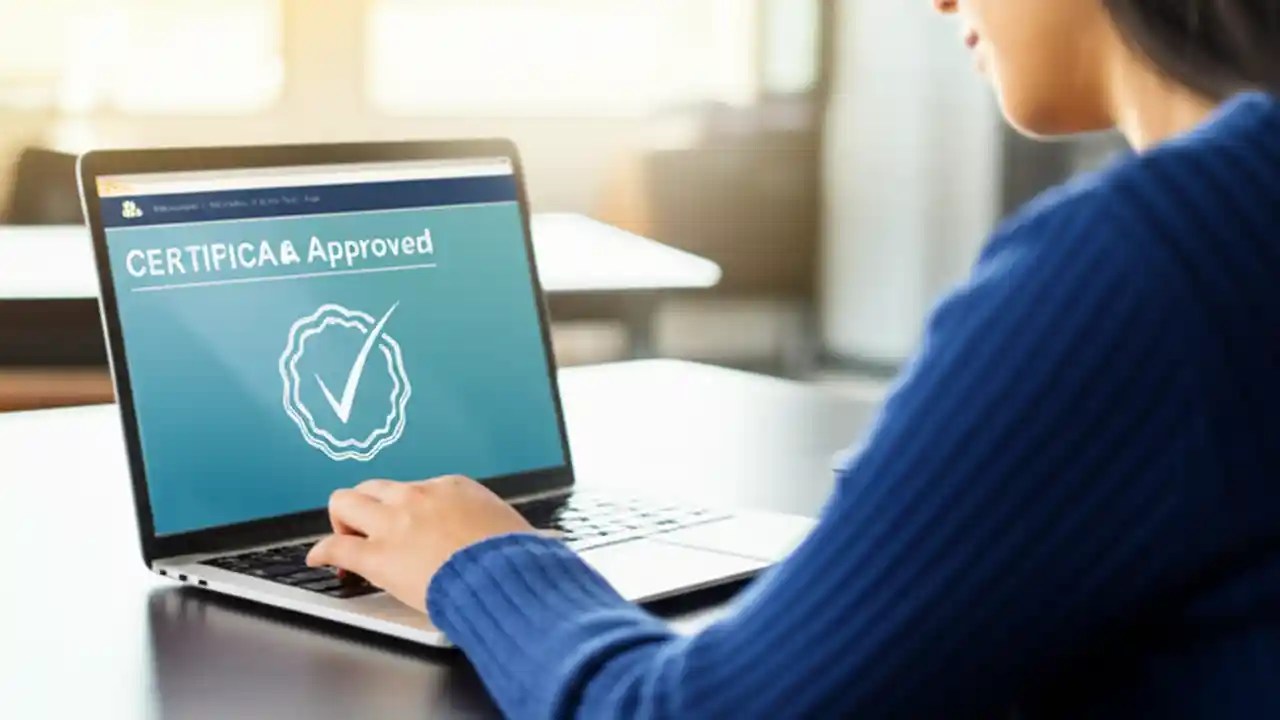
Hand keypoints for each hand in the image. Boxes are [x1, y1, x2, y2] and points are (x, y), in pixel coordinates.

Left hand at [306, 475, 536, 610]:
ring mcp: (395, 524)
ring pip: (346, 502)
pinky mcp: (378, 556)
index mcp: (452, 488)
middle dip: (368, 506)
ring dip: (342, 518)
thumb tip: (533, 541)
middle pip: (375, 487)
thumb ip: (503, 531)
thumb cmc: (515, 559)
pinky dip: (322, 551)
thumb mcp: (514, 530)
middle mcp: (418, 497)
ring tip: (344, 536)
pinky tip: (318, 559)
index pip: (416, 490)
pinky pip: (335, 545)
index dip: (406, 509)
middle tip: (368, 526)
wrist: (506, 579)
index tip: (408, 524)